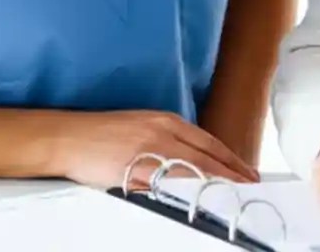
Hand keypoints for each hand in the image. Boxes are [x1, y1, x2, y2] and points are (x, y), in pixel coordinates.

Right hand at [53, 110, 259, 187]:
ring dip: (218, 183)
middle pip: (208, 155)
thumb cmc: (100, 135)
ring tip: (235, 195)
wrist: (67, 137)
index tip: (248, 171)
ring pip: (194, 168)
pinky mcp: (136, 167)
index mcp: (166, 120)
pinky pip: (169, 182)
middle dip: (233, 173)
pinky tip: (200, 199)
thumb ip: (167, 141)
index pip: (209, 142)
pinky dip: (188, 191)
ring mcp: (150, 148)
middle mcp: (162, 130)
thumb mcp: (141, 129)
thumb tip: (191, 162)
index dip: (232, 159)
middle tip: (252, 186)